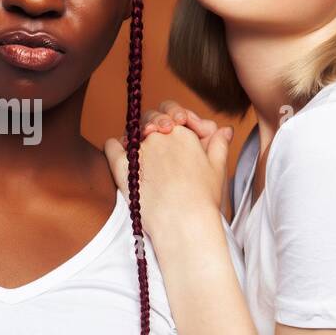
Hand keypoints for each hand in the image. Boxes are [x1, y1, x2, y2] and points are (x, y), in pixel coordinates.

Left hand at [103, 100, 232, 242]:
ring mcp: (139, 151)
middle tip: (161, 137)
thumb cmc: (203, 199)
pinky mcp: (123, 168)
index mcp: (182, 132)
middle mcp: (158, 137)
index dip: (176, 117)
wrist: (184, 223)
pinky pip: (112, 147)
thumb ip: (218, 144)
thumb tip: (224, 129)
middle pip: (150, 119)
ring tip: (143, 148)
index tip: (179, 127)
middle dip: (156, 125)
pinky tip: (118, 148)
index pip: (173, 111)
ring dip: (137, 136)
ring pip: (132, 132)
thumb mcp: (217, 168)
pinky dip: (114, 145)